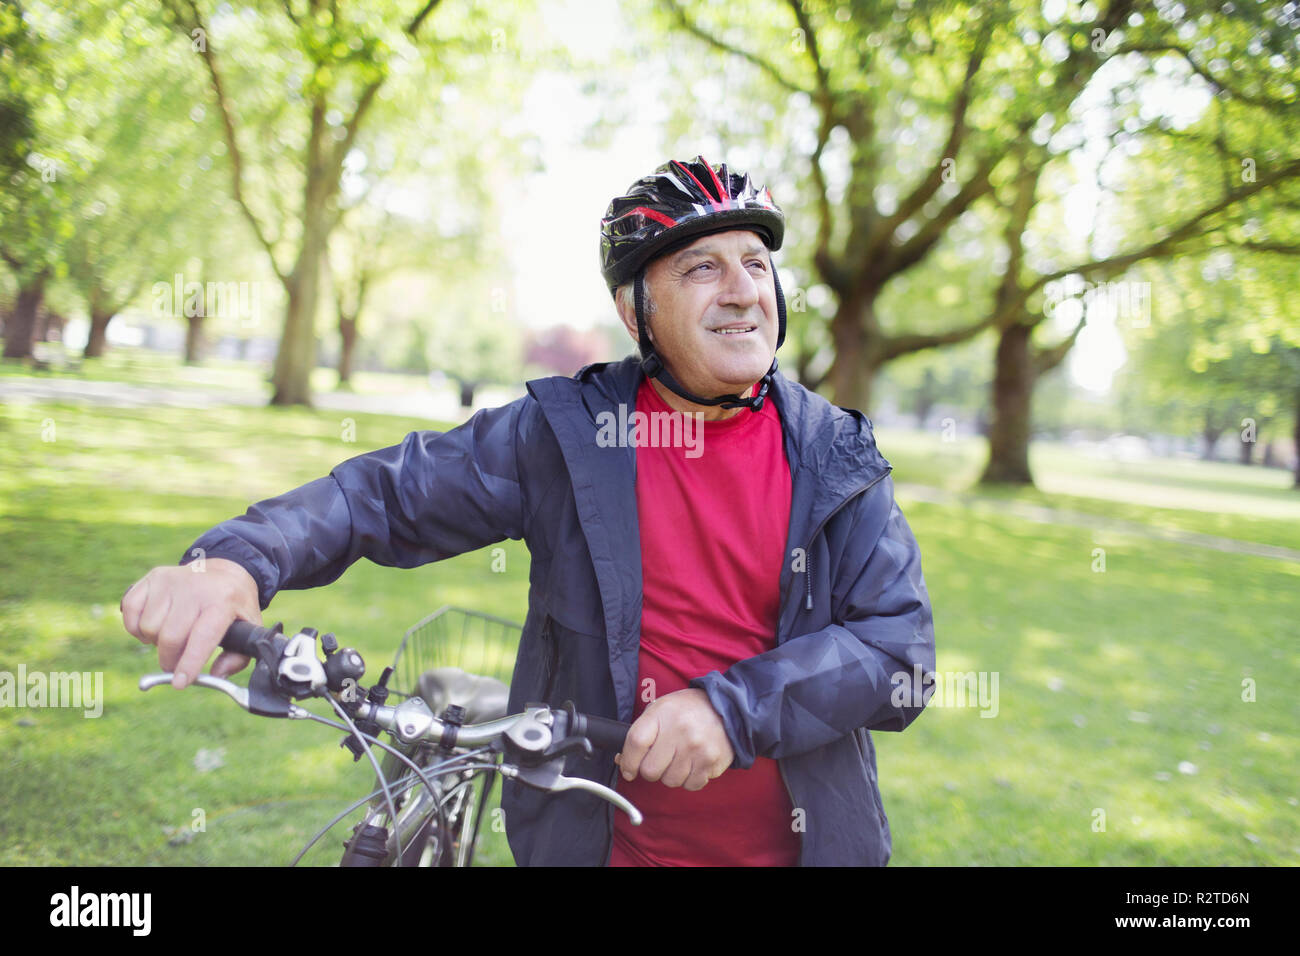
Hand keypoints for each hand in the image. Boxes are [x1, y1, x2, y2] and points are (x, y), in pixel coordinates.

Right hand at [121, 558, 261, 688]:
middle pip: (170, 638)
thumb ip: (237, 657)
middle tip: (176, 664)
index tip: (179, 683)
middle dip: (170, 660)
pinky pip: (131, 612)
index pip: (202, 637)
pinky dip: (136, 627)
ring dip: (155, 642)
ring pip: (148, 628)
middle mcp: (195, 588)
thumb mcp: (249, 626)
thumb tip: (216, 674)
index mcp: (223, 601)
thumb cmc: (233, 605)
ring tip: (172, 635)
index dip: (188, 664)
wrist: (224, 571)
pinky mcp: (153, 577)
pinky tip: (155, 626)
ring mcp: (171, 580)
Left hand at [615, 688, 733, 790]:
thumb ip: (641, 733)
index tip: (628, 768)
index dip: (628, 761)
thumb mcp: (661, 709)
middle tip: (660, 761)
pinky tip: (694, 763)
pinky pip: (690, 785)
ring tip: (680, 758)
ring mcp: (696, 748)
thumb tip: (622, 761)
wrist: (728, 708)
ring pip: (670, 781)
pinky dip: (690, 779)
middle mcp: (679, 731)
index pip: (635, 743)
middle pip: (650, 770)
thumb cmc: (689, 710)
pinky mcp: (711, 762)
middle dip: (651, 770)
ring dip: (671, 775)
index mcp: (662, 714)